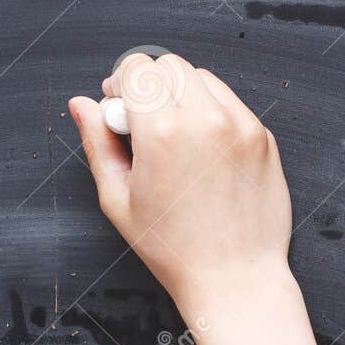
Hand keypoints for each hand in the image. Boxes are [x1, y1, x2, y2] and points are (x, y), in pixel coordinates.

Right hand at [69, 53, 292, 315]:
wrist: (235, 279)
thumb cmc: (175, 250)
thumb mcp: (119, 200)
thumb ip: (98, 144)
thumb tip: (82, 105)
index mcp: (162, 132)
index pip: (136, 68)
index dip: (120, 84)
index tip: (120, 109)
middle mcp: (205, 119)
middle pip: (169, 65)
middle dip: (151, 85)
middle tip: (145, 123)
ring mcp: (240, 125)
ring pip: (203, 78)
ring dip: (183, 95)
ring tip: (176, 138)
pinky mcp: (263, 137)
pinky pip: (231, 103)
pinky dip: (213, 113)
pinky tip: (204, 151)